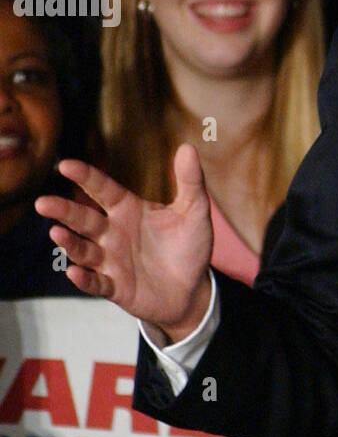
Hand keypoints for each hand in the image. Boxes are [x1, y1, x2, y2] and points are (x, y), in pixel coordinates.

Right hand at [35, 144, 212, 341]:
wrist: (192, 289)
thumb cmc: (189, 247)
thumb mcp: (195, 212)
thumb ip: (190, 181)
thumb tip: (188, 147)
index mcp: (128, 210)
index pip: (103, 190)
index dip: (85, 177)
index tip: (66, 165)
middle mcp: (113, 233)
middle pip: (84, 219)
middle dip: (64, 210)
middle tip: (43, 202)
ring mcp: (111, 261)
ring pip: (84, 250)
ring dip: (70, 243)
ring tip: (56, 233)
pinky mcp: (115, 287)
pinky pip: (96, 282)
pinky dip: (85, 279)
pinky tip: (74, 272)